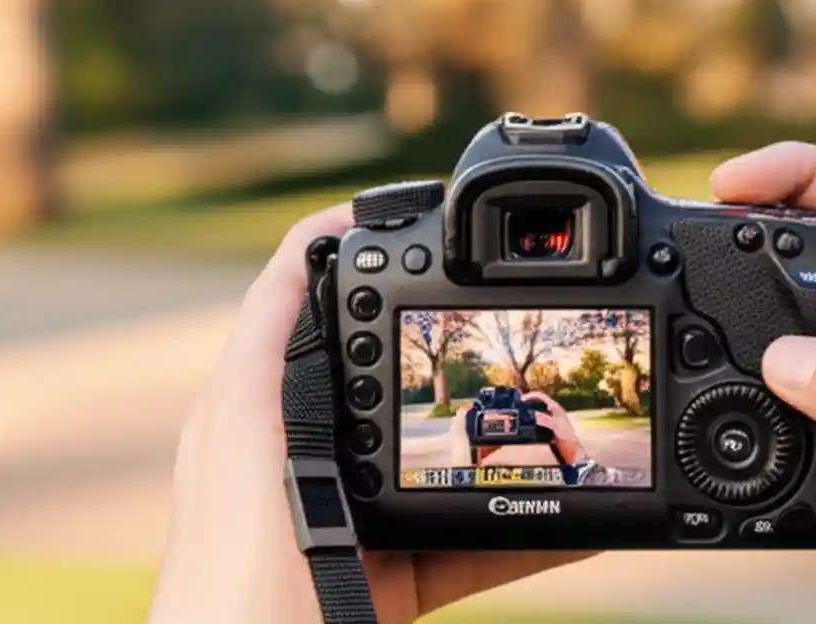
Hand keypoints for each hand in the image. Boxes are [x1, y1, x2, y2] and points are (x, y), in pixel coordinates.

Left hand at [149, 205, 588, 623]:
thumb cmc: (233, 571)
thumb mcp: (243, 432)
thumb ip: (269, 340)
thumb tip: (310, 241)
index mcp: (269, 415)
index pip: (322, 313)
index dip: (377, 265)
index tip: (441, 234)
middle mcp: (312, 461)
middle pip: (399, 394)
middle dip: (464, 370)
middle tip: (531, 340)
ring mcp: (354, 525)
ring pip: (447, 473)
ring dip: (508, 456)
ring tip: (567, 431)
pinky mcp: (391, 582)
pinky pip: (470, 547)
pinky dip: (527, 536)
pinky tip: (582, 523)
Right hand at [522, 391, 587, 465]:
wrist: (570, 449)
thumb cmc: (566, 435)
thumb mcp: (555, 425)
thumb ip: (545, 419)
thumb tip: (532, 415)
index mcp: (554, 406)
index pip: (540, 396)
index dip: (530, 396)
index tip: (520, 400)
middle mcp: (551, 411)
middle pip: (536, 403)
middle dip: (527, 404)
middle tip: (516, 408)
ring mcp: (548, 419)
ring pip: (535, 412)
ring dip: (527, 413)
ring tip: (518, 416)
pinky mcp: (545, 427)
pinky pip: (535, 421)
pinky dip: (529, 422)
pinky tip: (524, 426)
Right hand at [712, 142, 815, 622]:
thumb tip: (785, 360)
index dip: (804, 175)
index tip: (732, 183)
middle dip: (759, 230)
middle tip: (700, 235)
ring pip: (798, 325)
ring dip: (747, 315)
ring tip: (696, 307)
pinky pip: (785, 395)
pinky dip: (746, 386)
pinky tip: (718, 388)